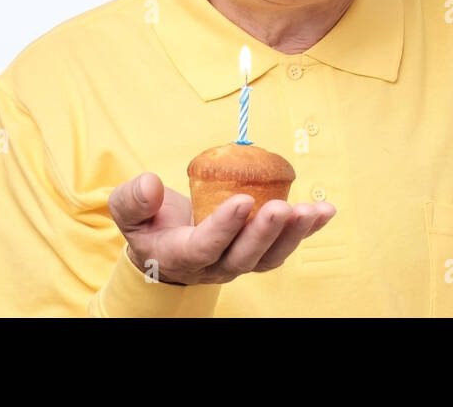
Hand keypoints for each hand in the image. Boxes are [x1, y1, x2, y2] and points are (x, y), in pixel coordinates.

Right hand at [107, 172, 335, 284]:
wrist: (163, 244)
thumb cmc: (148, 224)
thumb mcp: (128, 210)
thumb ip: (133, 199)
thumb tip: (152, 185)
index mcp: (181, 255)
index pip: (205, 246)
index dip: (225, 226)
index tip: (242, 200)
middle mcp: (214, 266)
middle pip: (244, 257)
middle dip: (265, 232)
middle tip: (281, 207)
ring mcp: (238, 261)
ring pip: (269, 257)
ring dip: (294, 234)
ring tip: (314, 210)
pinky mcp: (257, 251)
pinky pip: (283, 245)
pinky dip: (306, 230)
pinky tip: (324, 211)